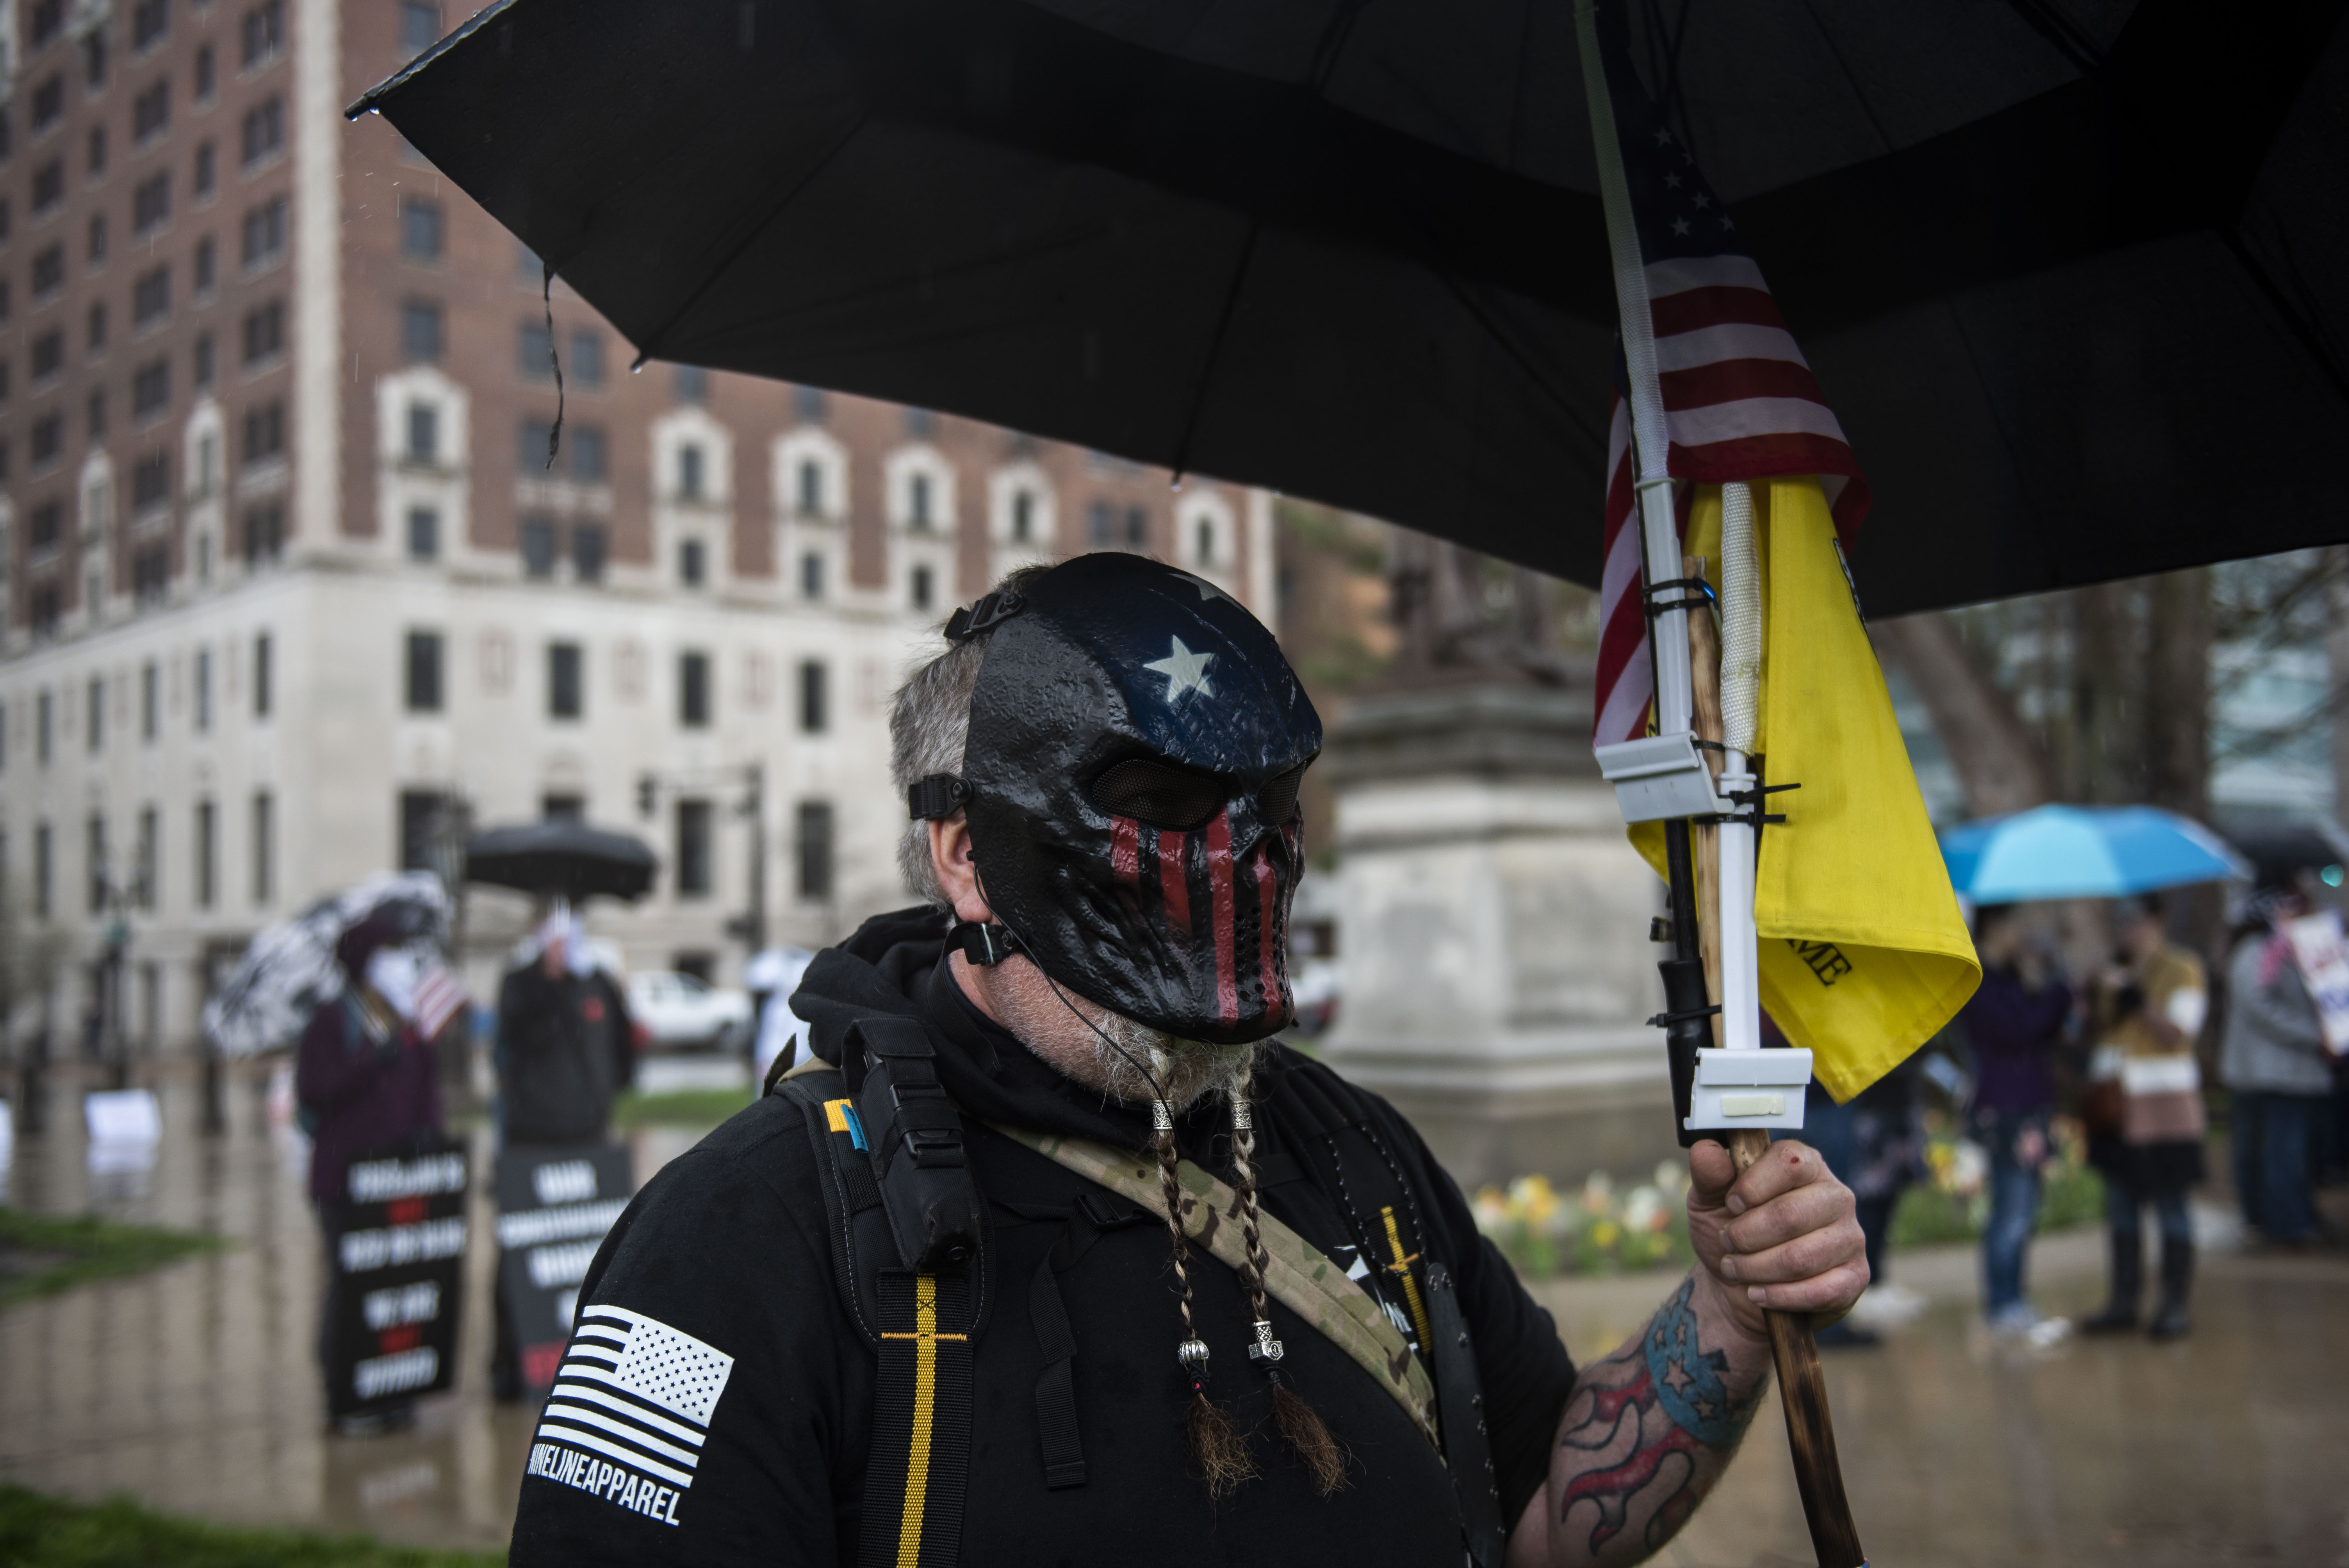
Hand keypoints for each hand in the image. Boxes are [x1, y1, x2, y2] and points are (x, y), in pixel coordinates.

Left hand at [1685, 1139, 1867, 1340]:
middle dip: (1747, 1235)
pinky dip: (1778, 1296)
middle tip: (1726, 1242)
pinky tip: (1756, 1294)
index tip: (1730, 1204)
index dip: (1752, 1185)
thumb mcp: (1710, 1200)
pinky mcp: (1855, 1276)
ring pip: (1801, 1257)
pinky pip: (1819, 1291)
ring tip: (1734, 1268)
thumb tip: (1706, 1149)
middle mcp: (1836, 1196)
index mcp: (1806, 1164)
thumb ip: (1709, 1174)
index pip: (1788, 1161)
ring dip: (1756, 1268)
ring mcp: (1851, 1236)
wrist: (1742, 1285)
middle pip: (1791, 1214)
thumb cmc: (1732, 1231)